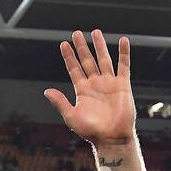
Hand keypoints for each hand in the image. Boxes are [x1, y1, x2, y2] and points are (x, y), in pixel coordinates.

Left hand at [43, 30, 135, 146]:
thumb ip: (60, 102)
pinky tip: (123, 41)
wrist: (111, 138)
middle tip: (76, 33)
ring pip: (103, 59)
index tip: (63, 44)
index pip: (74, 69)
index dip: (69, 57)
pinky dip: (124, 53)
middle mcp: (95, 84)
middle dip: (82, 47)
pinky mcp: (122, 85)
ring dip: (99, 46)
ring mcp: (109, 83)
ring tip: (96, 32)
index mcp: (82, 91)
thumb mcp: (71, 116)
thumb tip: (46, 91)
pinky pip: (123, 66)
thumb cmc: (90, 131)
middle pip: (87, 61)